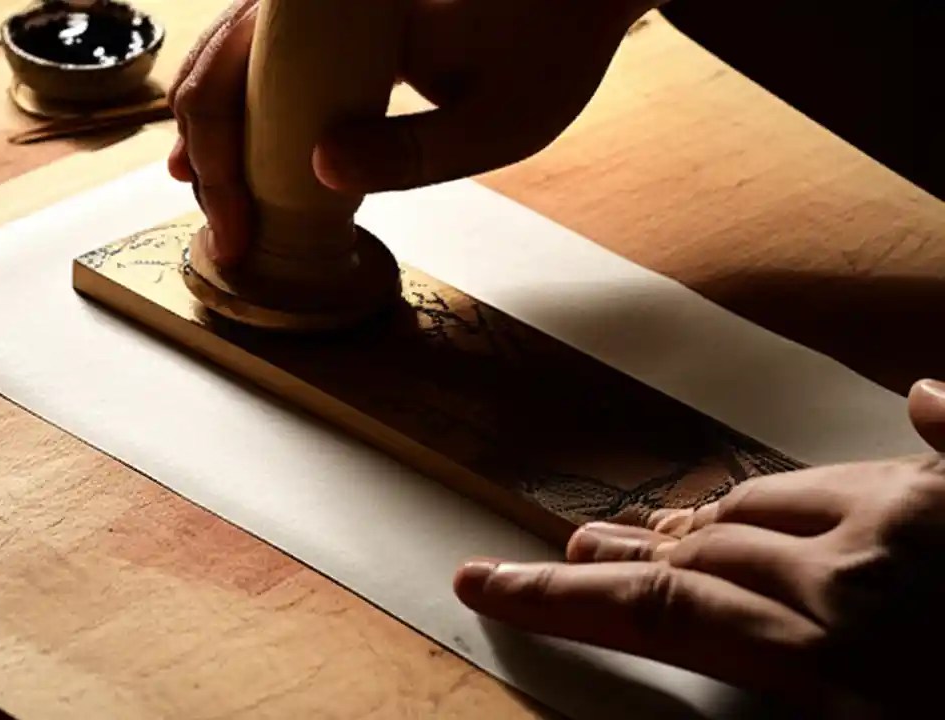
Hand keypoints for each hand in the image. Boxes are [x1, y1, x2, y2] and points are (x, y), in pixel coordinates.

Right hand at [167, 0, 658, 265]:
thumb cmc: (549, 47)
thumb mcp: (496, 120)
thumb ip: (411, 150)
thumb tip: (319, 172)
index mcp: (342, 5)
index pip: (239, 75)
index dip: (220, 160)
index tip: (238, 232)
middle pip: (216, 67)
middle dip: (208, 157)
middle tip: (228, 233)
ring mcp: (314, 4)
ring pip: (225, 60)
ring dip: (209, 134)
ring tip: (212, 200)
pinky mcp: (326, 19)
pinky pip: (257, 59)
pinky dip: (234, 109)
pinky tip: (226, 155)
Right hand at [454, 378, 944, 716]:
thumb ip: (808, 685)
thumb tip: (776, 671)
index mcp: (838, 651)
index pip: (661, 610)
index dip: (564, 595)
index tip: (493, 583)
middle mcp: (863, 566)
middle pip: (700, 546)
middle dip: (620, 551)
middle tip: (566, 550)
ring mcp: (922, 515)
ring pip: (780, 495)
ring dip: (712, 515)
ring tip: (669, 525)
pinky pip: (926, 443)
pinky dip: (894, 442)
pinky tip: (913, 399)